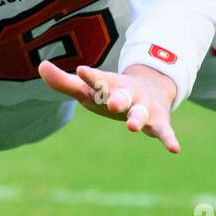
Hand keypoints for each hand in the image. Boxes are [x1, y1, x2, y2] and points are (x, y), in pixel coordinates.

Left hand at [38, 60, 180, 153]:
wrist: (150, 88)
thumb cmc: (110, 93)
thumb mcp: (88, 89)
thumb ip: (64, 82)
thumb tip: (41, 66)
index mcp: (108, 86)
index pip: (97, 80)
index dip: (89, 77)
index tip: (80, 71)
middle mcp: (127, 94)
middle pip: (121, 96)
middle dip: (117, 99)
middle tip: (111, 104)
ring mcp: (143, 107)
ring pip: (140, 113)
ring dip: (137, 119)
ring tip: (133, 127)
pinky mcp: (158, 121)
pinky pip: (164, 131)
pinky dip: (169, 139)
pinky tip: (175, 149)